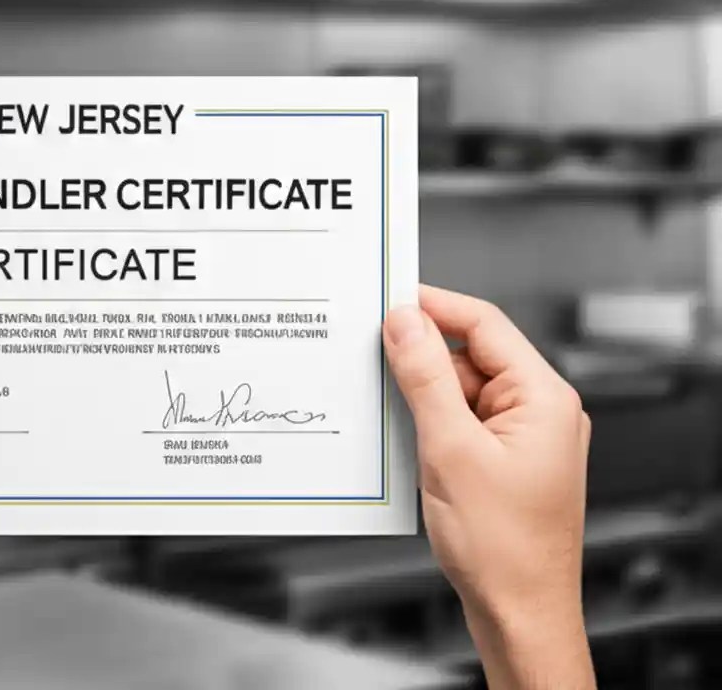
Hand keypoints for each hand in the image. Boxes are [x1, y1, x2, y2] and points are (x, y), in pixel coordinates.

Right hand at [383, 285, 593, 689]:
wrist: (520, 613)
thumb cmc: (502, 548)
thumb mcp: (450, 449)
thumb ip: (425, 378)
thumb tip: (405, 322)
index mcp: (543, 398)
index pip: (485, 324)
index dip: (433, 306)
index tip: (388, 298)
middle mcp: (540, 412)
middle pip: (471, 356)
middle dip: (419, 356)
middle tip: (369, 355)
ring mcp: (523, 439)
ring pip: (461, 392)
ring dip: (421, 395)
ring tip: (386, 409)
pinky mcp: (504, 463)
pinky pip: (461, 424)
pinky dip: (429, 425)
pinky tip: (402, 440)